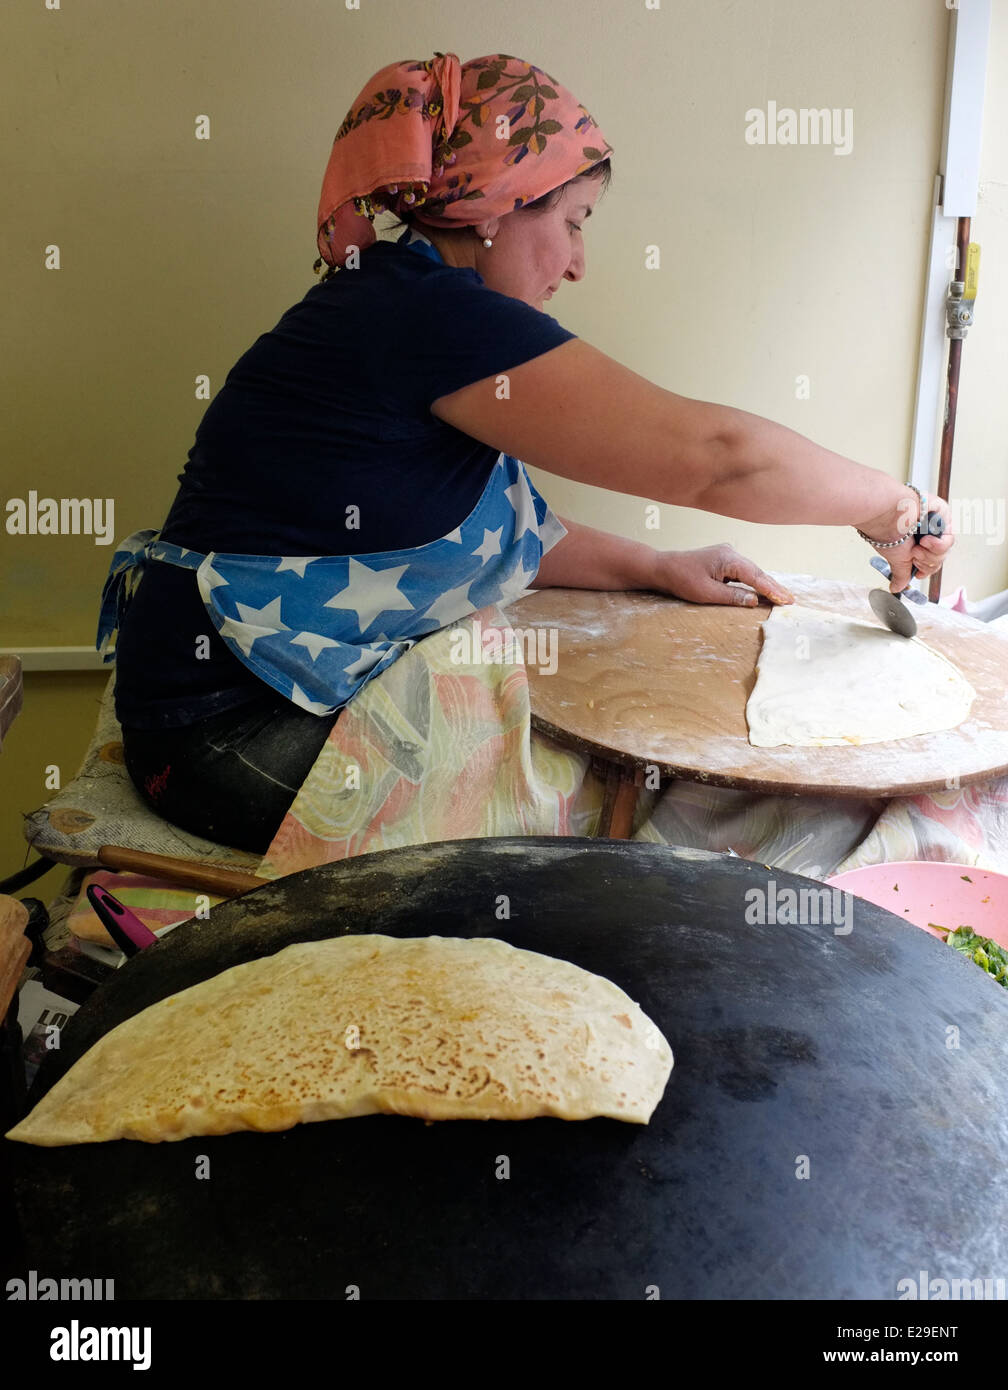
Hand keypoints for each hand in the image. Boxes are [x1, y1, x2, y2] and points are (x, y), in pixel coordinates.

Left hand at [651, 544, 793, 607]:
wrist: (664, 568)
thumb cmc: (682, 580)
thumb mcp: (706, 593)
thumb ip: (732, 596)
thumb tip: (755, 600)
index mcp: (728, 559)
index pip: (756, 576)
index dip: (772, 590)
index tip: (785, 600)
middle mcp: (730, 553)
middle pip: (757, 572)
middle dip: (774, 587)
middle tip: (791, 601)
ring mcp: (727, 555)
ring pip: (752, 571)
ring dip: (766, 584)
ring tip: (782, 598)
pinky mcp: (724, 560)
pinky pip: (743, 572)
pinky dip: (754, 581)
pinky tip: (764, 590)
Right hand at [855, 490, 954, 591]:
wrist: (887, 516)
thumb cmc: (887, 532)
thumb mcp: (897, 560)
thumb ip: (901, 575)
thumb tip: (896, 588)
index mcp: (915, 544)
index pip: (929, 563)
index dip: (925, 569)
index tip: (917, 572)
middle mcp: (926, 534)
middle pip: (938, 559)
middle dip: (925, 562)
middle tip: (914, 555)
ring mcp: (935, 525)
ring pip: (944, 552)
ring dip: (929, 554)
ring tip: (917, 546)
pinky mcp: (943, 515)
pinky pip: (948, 539)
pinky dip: (936, 545)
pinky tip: (925, 539)